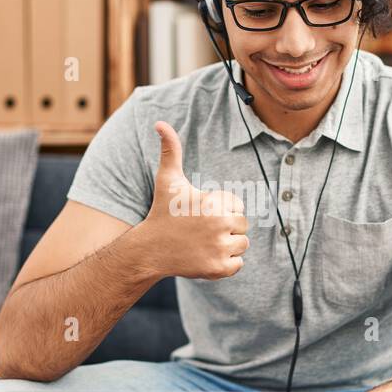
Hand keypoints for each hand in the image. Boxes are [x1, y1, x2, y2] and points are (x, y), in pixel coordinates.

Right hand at [136, 121, 248, 279]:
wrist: (150, 250)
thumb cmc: (163, 212)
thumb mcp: (168, 180)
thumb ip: (170, 150)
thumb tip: (160, 123)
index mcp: (215, 202)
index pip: (238, 206)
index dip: (221, 209)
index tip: (200, 214)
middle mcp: (220, 224)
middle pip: (242, 225)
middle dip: (225, 227)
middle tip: (201, 230)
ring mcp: (220, 248)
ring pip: (242, 244)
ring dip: (227, 245)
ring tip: (203, 243)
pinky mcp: (219, 269)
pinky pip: (238, 264)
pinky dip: (225, 263)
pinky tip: (205, 256)